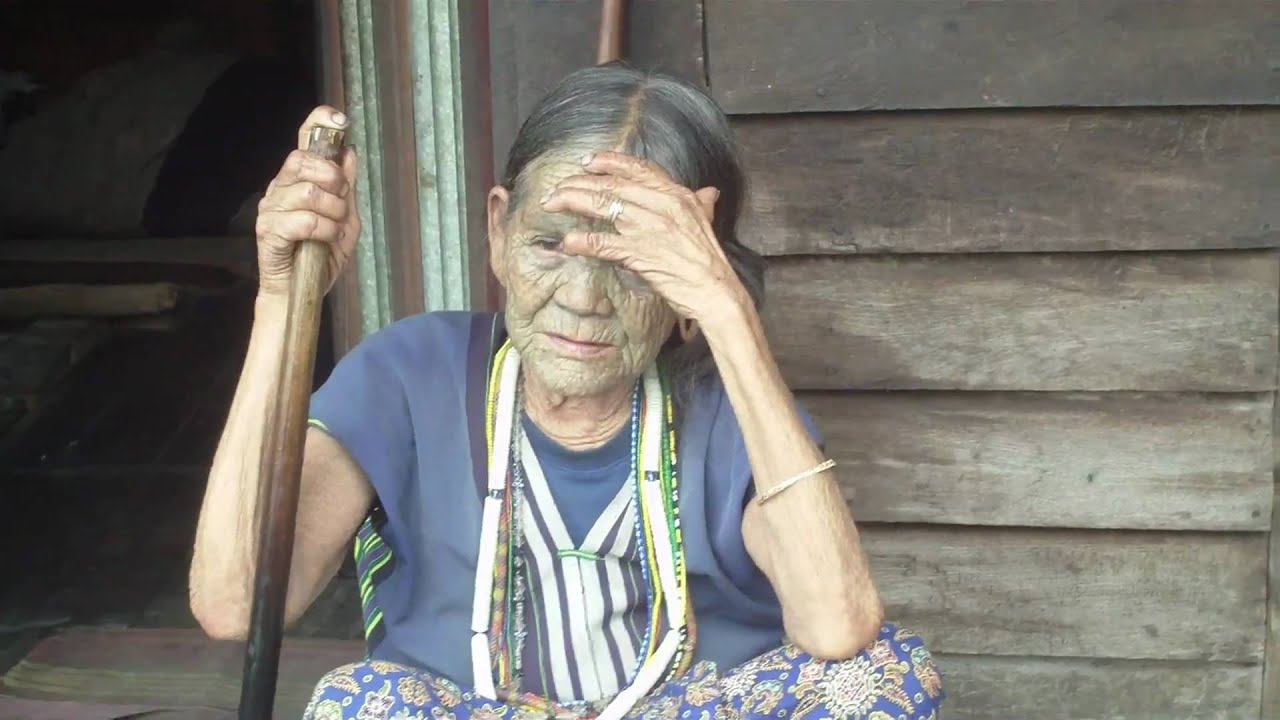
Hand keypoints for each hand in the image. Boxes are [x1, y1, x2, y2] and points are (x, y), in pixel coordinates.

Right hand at [255, 106, 359, 297]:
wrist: (301, 291)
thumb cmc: (322, 255)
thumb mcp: (345, 218)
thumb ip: (346, 188)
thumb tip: (349, 153)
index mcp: (299, 179)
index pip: (303, 139)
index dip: (318, 122)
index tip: (339, 119)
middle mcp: (280, 186)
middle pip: (304, 160)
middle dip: (333, 179)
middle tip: (340, 203)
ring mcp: (271, 207)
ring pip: (308, 191)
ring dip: (333, 211)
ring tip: (334, 228)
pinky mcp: (268, 230)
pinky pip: (303, 219)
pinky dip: (324, 229)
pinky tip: (326, 239)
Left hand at [541, 152, 748, 321]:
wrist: (716, 291)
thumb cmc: (709, 262)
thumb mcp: (707, 223)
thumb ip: (702, 204)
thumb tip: (709, 192)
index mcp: (677, 195)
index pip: (638, 169)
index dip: (609, 162)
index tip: (587, 162)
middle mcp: (662, 205)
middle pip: (612, 185)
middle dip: (579, 183)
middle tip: (558, 188)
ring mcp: (650, 228)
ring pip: (603, 206)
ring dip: (572, 202)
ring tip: (551, 204)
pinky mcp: (640, 253)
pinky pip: (603, 242)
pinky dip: (582, 241)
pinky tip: (567, 242)